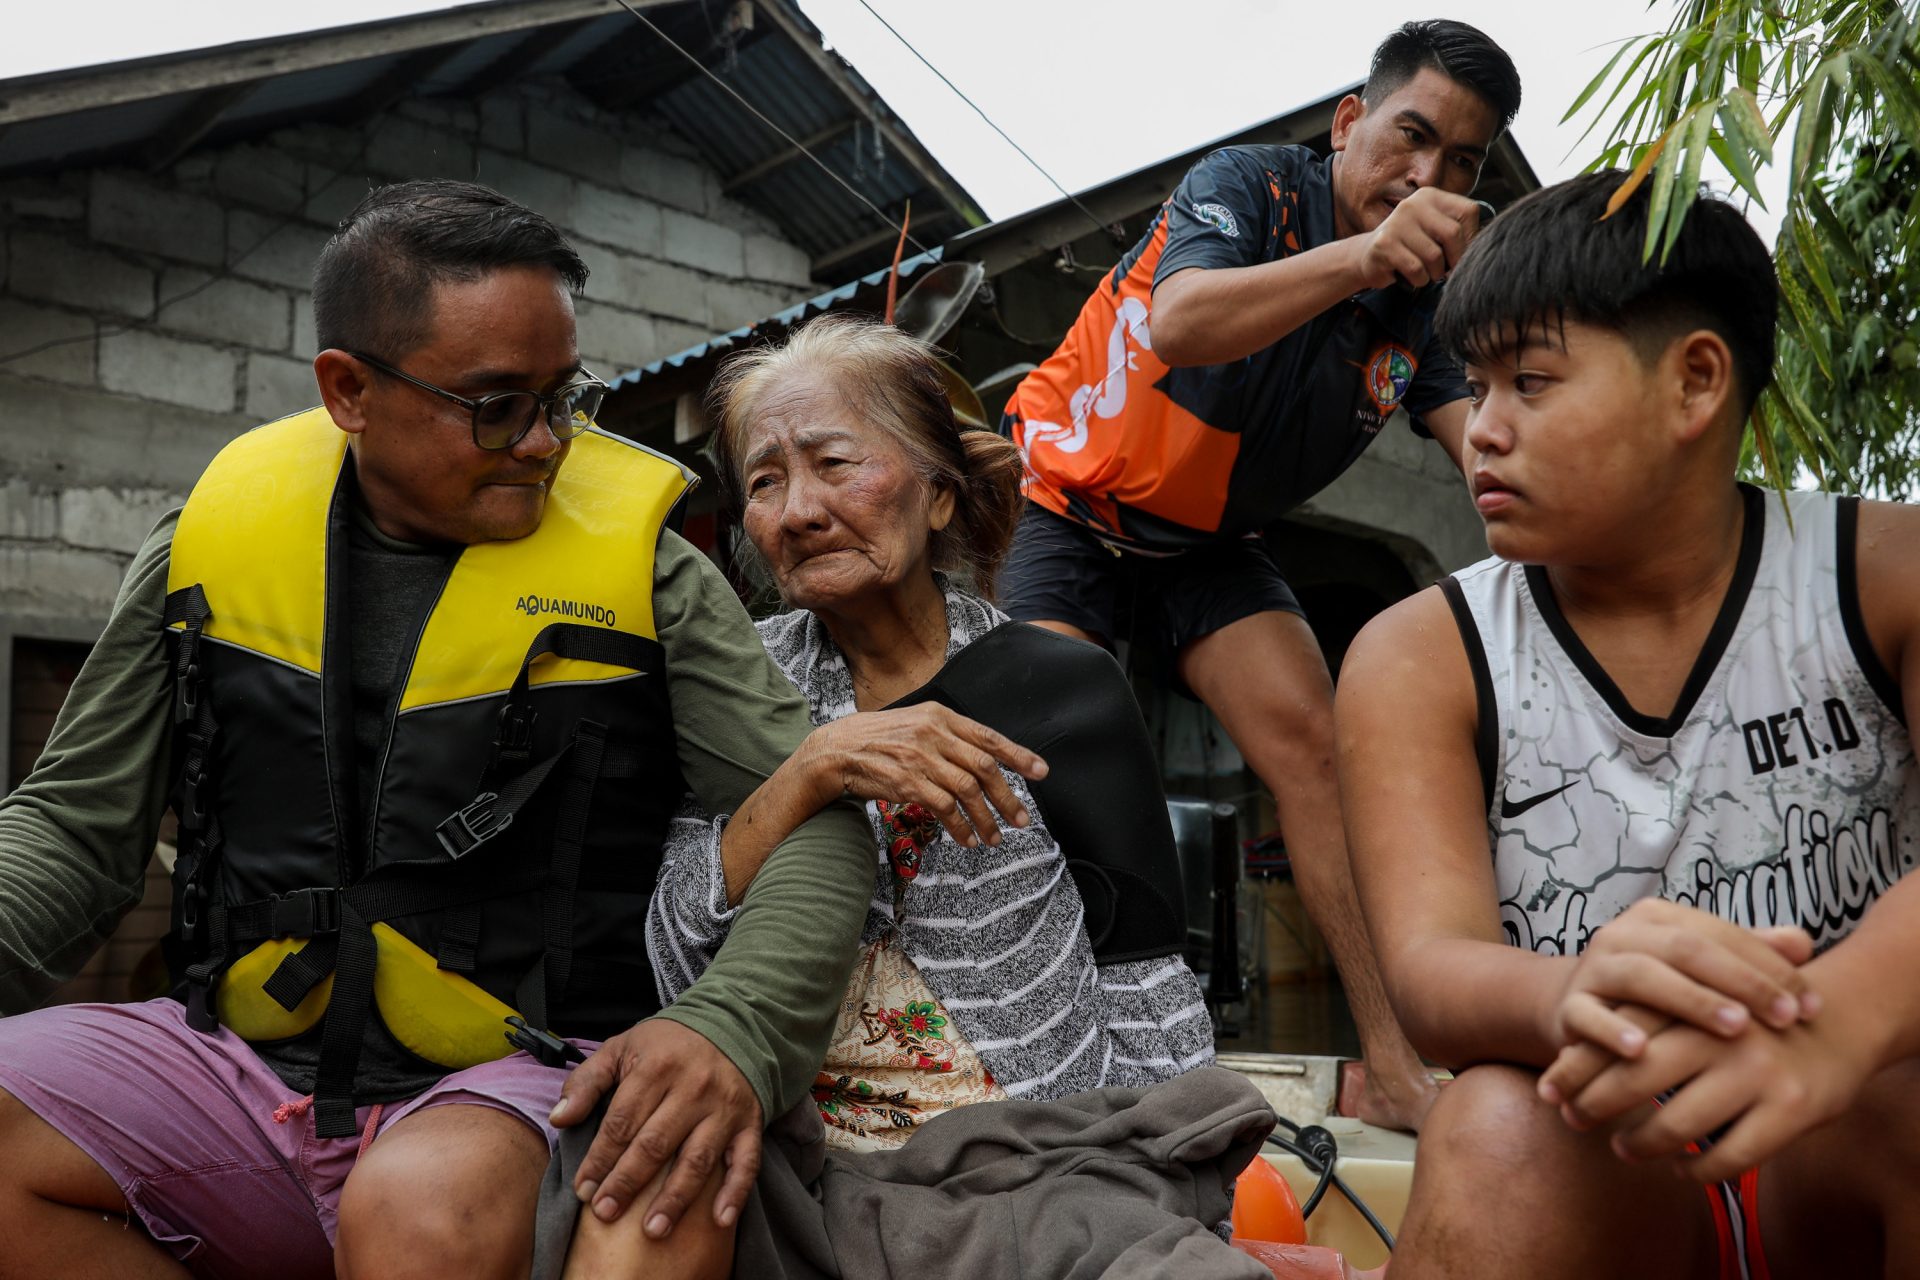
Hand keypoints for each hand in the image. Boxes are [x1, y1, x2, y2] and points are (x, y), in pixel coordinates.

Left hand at [550, 1018, 761, 1237]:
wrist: (732, 1025)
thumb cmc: (668, 1044)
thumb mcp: (622, 1048)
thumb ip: (587, 1081)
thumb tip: (560, 1119)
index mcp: (657, 1068)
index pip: (622, 1123)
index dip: (599, 1158)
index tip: (583, 1189)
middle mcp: (693, 1089)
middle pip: (655, 1144)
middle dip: (627, 1182)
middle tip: (606, 1212)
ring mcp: (724, 1108)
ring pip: (697, 1159)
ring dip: (675, 1197)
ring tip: (653, 1229)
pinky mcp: (749, 1123)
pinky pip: (746, 1161)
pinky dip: (736, 1191)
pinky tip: (720, 1219)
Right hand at [803, 705, 1048, 848]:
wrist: (836, 750)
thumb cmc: (879, 739)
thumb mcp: (916, 724)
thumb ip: (948, 736)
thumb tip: (985, 759)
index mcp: (940, 716)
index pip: (988, 737)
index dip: (1018, 756)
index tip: (1041, 772)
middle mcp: (933, 734)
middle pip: (984, 768)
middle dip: (1008, 797)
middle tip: (1022, 820)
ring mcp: (919, 758)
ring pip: (967, 792)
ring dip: (986, 819)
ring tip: (994, 838)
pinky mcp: (906, 782)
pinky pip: (944, 808)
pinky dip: (960, 827)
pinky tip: (967, 839)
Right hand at [1352, 187, 1481, 289]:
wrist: (1368, 257)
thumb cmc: (1411, 247)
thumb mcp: (1434, 231)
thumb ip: (1459, 232)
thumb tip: (1484, 248)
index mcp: (1431, 196)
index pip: (1468, 212)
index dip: (1470, 239)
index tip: (1460, 254)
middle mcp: (1413, 204)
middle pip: (1453, 233)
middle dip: (1454, 259)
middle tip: (1445, 270)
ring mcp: (1397, 222)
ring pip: (1434, 256)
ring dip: (1434, 273)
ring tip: (1423, 271)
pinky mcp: (1385, 244)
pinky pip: (1417, 269)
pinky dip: (1418, 280)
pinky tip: (1409, 275)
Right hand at [1545, 898, 1816, 1060]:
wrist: (1577, 1011)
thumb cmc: (1657, 994)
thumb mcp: (1701, 972)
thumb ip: (1748, 955)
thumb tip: (1804, 943)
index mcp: (1658, 918)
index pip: (1723, 934)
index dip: (1770, 967)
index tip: (1812, 1007)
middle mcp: (1623, 935)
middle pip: (1687, 948)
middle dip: (1742, 982)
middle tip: (1786, 1018)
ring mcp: (1594, 969)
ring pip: (1643, 976)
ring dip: (1692, 1001)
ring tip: (1736, 1029)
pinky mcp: (1569, 1007)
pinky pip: (1589, 1016)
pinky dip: (1613, 1031)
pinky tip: (1643, 1052)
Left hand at [1552, 1003, 1878, 1181]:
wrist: (1839, 1021)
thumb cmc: (1746, 1014)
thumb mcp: (1695, 999)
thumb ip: (1642, 1015)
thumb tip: (1563, 1047)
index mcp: (1696, 1000)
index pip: (1620, 1032)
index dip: (1580, 1065)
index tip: (1550, 1089)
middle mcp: (1724, 1035)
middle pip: (1639, 1076)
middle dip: (1595, 1103)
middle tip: (1573, 1119)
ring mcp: (1758, 1073)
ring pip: (1679, 1124)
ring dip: (1641, 1143)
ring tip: (1623, 1147)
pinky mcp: (1790, 1110)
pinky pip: (1730, 1156)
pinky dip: (1698, 1170)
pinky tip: (1682, 1169)